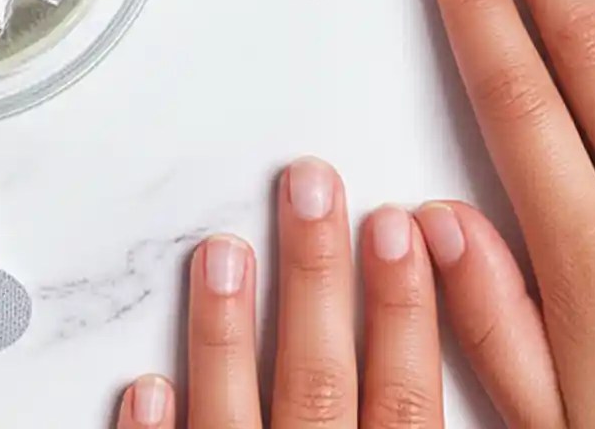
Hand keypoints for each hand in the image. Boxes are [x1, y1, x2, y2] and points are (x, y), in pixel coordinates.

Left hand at [115, 157, 508, 427]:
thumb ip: (445, 427)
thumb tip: (447, 398)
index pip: (406, 395)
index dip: (407, 308)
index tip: (401, 227)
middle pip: (321, 379)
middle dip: (317, 274)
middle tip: (309, 189)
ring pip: (235, 416)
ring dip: (227, 332)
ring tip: (221, 252)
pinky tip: (147, 383)